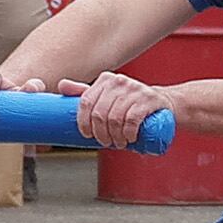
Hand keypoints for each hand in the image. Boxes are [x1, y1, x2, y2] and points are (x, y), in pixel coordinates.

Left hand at [61, 70, 177, 147]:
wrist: (162, 103)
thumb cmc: (129, 104)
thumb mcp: (106, 96)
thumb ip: (83, 93)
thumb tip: (60, 85)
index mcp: (105, 80)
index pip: (86, 102)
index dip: (83, 122)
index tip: (87, 135)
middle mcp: (119, 81)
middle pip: (99, 113)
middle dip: (100, 134)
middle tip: (106, 142)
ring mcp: (135, 89)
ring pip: (114, 118)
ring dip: (115, 137)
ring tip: (118, 142)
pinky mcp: (149, 99)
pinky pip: (132, 120)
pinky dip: (128, 133)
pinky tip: (129, 138)